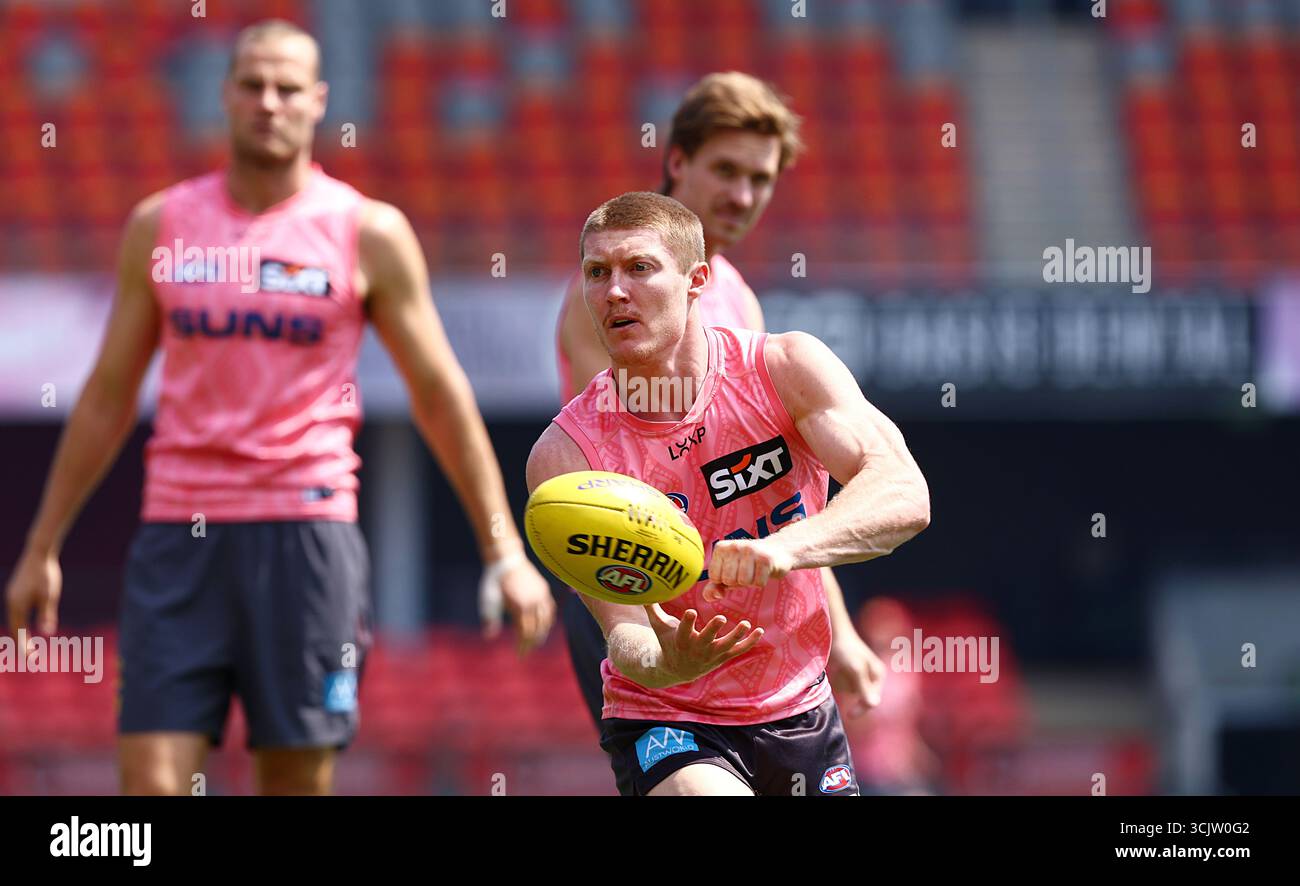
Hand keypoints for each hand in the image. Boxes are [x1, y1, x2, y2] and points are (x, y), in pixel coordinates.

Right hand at [6, 546, 61, 649]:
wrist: (39, 552)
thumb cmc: (46, 574)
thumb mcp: (49, 596)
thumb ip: (47, 614)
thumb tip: (47, 632)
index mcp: (17, 605)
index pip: (19, 632)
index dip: (24, 647)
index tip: (31, 660)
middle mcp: (10, 602)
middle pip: (15, 628)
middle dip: (21, 644)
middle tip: (31, 658)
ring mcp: (11, 596)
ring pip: (14, 620)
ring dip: (21, 633)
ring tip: (29, 646)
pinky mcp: (15, 591)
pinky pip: (16, 612)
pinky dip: (20, 623)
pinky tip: (27, 627)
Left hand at [484, 557, 554, 655]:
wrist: (506, 559)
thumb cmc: (494, 580)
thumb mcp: (489, 599)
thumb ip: (490, 618)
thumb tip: (488, 637)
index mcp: (520, 606)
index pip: (525, 633)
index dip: (523, 646)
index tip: (519, 655)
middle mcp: (534, 602)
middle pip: (537, 629)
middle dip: (532, 643)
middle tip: (526, 652)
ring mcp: (541, 595)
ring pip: (546, 620)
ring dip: (542, 633)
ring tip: (536, 642)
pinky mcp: (544, 589)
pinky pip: (550, 609)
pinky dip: (548, 620)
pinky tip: (544, 626)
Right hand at [643, 603, 763, 685]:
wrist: (677, 669)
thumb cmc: (667, 642)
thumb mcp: (658, 627)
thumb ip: (652, 608)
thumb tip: (642, 590)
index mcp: (681, 640)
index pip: (684, 630)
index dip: (687, 622)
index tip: (691, 612)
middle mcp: (697, 649)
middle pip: (706, 639)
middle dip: (712, 630)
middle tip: (720, 618)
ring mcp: (712, 654)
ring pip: (726, 645)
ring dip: (736, 636)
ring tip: (745, 624)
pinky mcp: (722, 657)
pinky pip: (738, 650)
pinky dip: (749, 642)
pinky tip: (759, 631)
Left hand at [701, 538, 792, 602]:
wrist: (777, 551)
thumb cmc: (747, 566)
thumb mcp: (728, 574)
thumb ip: (714, 587)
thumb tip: (710, 597)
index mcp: (720, 548)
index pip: (714, 577)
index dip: (724, 580)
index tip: (734, 570)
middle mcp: (734, 546)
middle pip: (729, 580)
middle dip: (738, 581)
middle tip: (746, 570)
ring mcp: (750, 551)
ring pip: (743, 582)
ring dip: (750, 582)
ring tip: (754, 571)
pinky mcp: (766, 559)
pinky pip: (758, 583)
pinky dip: (761, 582)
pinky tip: (764, 571)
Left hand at [828, 629, 885, 717]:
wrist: (833, 633)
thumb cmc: (845, 649)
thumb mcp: (855, 669)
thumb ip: (864, 686)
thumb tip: (875, 705)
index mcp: (878, 675)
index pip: (873, 700)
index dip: (862, 708)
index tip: (849, 715)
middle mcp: (872, 676)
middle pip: (861, 697)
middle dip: (850, 688)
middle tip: (841, 672)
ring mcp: (861, 675)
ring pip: (851, 691)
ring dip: (843, 683)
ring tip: (839, 668)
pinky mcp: (850, 673)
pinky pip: (845, 685)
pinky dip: (839, 680)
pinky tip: (836, 668)